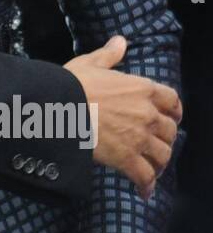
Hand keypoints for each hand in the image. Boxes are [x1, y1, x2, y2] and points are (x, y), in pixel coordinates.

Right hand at [63, 35, 180, 200]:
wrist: (58, 108)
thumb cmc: (71, 84)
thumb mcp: (90, 63)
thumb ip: (110, 55)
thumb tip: (120, 41)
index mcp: (142, 88)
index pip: (172, 100)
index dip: (174, 111)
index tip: (172, 117)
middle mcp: (147, 114)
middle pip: (170, 131)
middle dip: (165, 139)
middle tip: (157, 145)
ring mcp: (139, 138)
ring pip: (163, 155)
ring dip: (160, 163)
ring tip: (152, 168)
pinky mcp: (127, 159)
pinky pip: (145, 176)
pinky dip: (146, 185)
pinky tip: (144, 191)